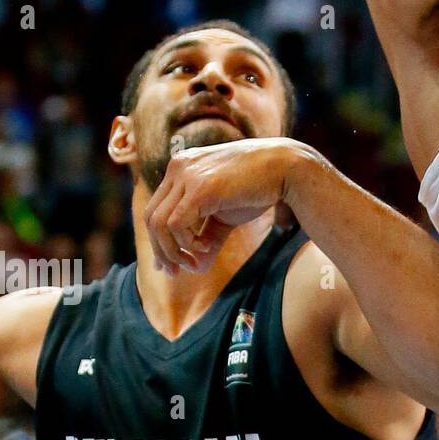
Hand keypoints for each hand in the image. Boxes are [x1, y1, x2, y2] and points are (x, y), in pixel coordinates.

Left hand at [143, 137, 312, 274]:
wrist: (286, 169)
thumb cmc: (259, 188)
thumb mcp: (226, 215)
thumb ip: (208, 238)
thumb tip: (196, 269)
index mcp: (181, 167)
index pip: (157, 208)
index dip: (160, 240)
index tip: (171, 263)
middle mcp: (179, 167)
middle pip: (151, 217)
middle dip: (161, 250)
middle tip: (175, 272)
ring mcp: (188, 176)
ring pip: (159, 223)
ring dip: (172, 251)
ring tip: (193, 263)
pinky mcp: (200, 189)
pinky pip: (176, 224)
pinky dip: (186, 243)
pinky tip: (204, 248)